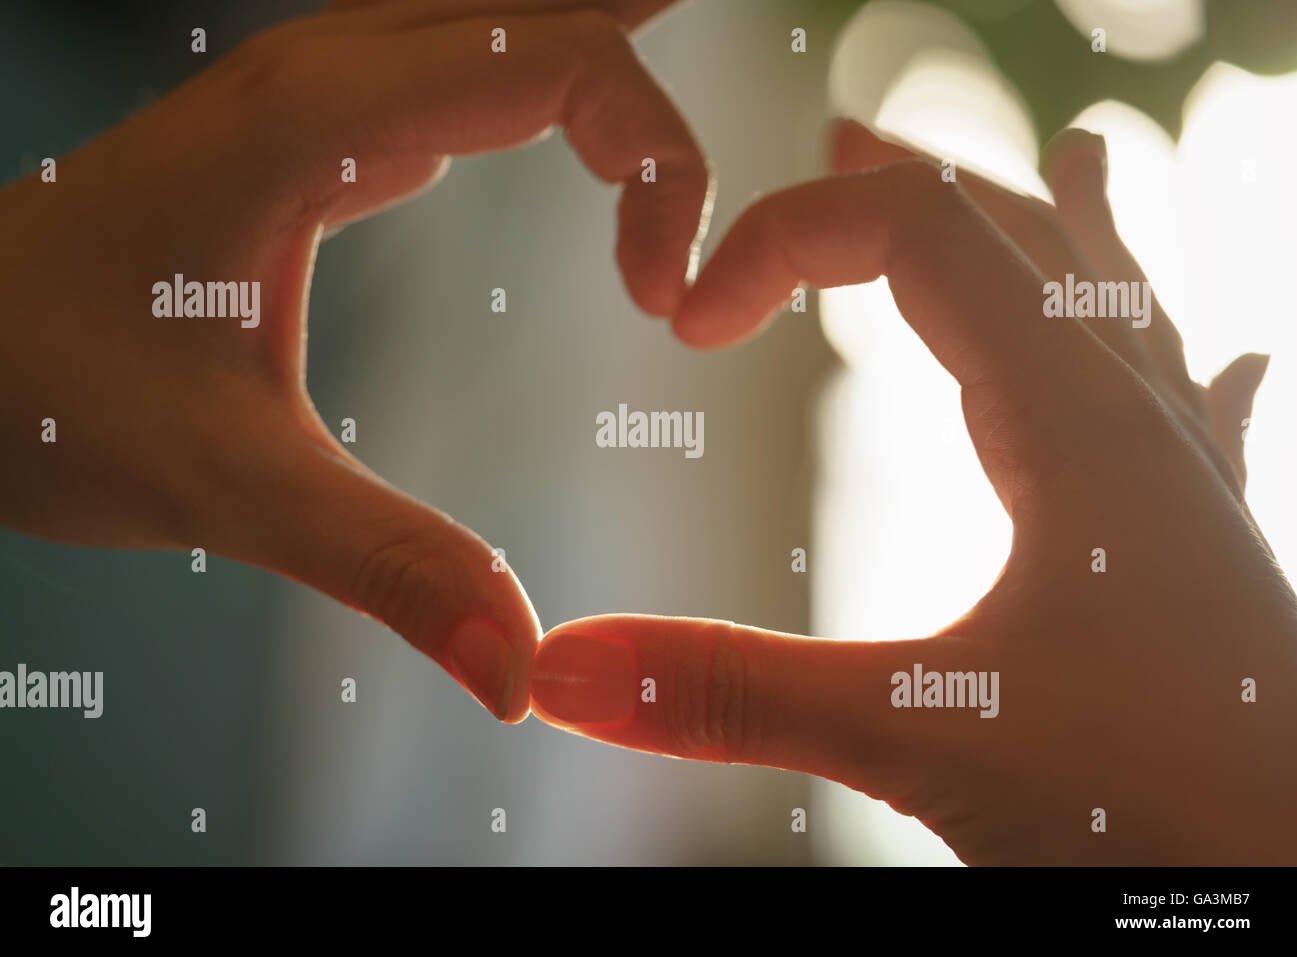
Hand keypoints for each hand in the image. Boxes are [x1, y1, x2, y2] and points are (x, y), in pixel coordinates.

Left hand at [0, 0, 710, 721]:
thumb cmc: (44, 393)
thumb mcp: (226, 486)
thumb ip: (387, 567)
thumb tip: (521, 670)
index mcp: (321, 118)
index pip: (563, 64)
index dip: (659, 160)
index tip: (670, 298)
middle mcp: (327, 69)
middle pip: (549, 4)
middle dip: (657, 63)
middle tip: (753, 77)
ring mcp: (315, 87)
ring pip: (499, 10)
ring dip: (600, 41)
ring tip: (694, 41)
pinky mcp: (307, 125)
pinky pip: (456, 55)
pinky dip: (542, 70)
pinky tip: (568, 108)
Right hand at [528, 119, 1296, 862]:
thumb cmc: (1164, 811)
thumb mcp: (924, 741)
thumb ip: (733, 694)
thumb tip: (556, 670)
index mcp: (1075, 420)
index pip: (918, 234)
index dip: (782, 242)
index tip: (689, 326)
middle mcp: (1139, 424)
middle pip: (1024, 236)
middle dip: (910, 185)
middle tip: (838, 140)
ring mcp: (1182, 486)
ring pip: (1120, 306)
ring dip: (1056, 232)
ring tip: (1069, 164)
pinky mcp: (1198, 556)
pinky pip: (1193, 412)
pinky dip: (1176, 356)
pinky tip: (1225, 361)